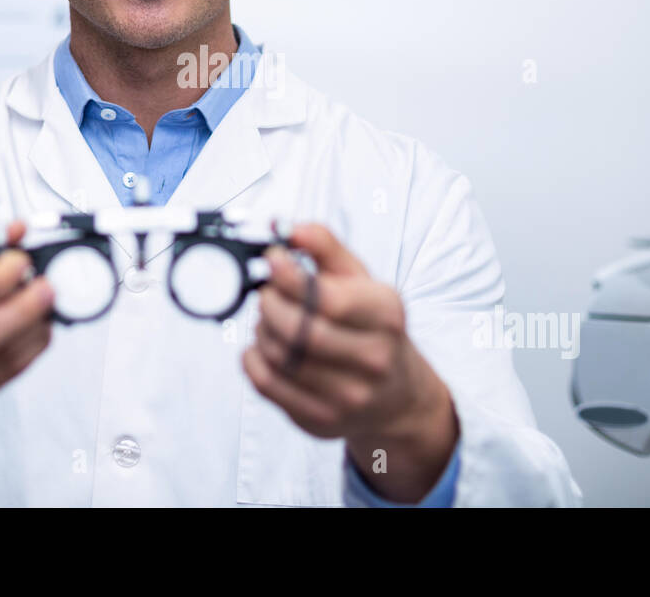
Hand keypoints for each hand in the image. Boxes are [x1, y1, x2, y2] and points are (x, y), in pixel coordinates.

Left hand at [241, 222, 457, 501]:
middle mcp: (374, 359)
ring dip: (261, 329)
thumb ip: (325, 247)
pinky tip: (261, 346)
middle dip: (270, 304)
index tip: (272, 260)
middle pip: (299, 331)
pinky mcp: (322, 420)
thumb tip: (287, 228)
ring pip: (279, 357)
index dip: (289, 276)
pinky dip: (253, 359)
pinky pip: (267, 385)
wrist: (396, 395)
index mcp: (386, 315)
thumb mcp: (361, 280)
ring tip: (269, 318)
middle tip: (266, 291)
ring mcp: (349, 396)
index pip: (328, 299)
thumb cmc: (372, 326)